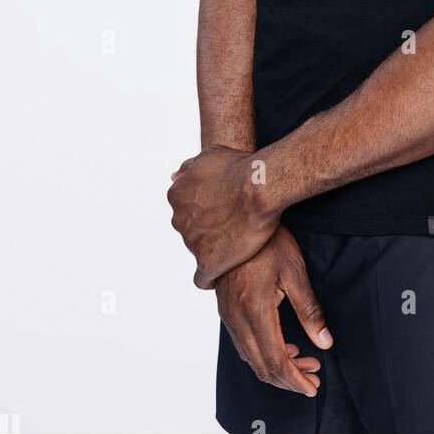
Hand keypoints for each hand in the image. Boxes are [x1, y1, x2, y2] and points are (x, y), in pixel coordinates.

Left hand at [167, 144, 279, 288]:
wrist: (259, 187)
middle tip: (233, 223)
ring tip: (238, 241)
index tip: (222, 209)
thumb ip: (189, 167)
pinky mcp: (208, 263)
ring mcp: (192, 242)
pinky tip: (223, 271)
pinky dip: (211, 277)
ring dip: (214, 248)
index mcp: (178, 195)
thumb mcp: (210, 156)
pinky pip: (203, 278)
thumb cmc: (240, 167)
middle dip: (207, 229)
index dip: (205, 211)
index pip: (185, 210)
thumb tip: (174, 176)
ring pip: (200, 250)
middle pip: (191, 230)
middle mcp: (180, 220)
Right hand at [216, 224, 332, 395]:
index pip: (275, 360)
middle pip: (261, 365)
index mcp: (255, 309)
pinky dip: (263, 353)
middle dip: (288, 379)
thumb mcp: (295, 270)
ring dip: (276, 366)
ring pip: (250, 357)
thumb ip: (310, 310)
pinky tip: (282, 345)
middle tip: (313, 379)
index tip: (312, 386)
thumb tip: (325, 342)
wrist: (238, 214)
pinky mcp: (226, 307)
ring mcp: (228, 313)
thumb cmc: (270, 238)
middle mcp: (236, 316)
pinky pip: (242, 343)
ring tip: (304, 363)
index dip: (294, 379)